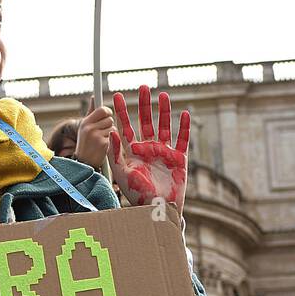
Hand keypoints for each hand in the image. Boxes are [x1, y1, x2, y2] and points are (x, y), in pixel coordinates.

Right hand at [75, 96, 115, 169]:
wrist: (83, 164)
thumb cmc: (86, 145)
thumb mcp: (85, 127)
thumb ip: (92, 112)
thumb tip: (94, 97)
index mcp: (86, 122)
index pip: (102, 109)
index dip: (107, 112)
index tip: (107, 116)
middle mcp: (90, 128)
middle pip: (110, 119)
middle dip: (108, 125)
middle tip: (102, 134)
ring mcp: (96, 136)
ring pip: (113, 128)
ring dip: (111, 134)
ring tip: (101, 142)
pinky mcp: (103, 144)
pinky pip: (114, 137)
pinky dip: (111, 142)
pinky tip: (103, 148)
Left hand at [108, 85, 190, 216]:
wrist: (158, 208)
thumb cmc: (137, 194)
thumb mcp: (122, 172)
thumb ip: (115, 152)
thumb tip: (110, 132)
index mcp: (132, 153)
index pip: (125, 127)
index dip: (121, 112)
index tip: (116, 96)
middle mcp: (147, 149)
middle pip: (145, 122)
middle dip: (143, 105)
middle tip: (142, 87)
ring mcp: (164, 153)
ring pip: (164, 126)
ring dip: (163, 111)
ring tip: (162, 95)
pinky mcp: (179, 158)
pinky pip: (182, 139)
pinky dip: (184, 127)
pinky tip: (184, 113)